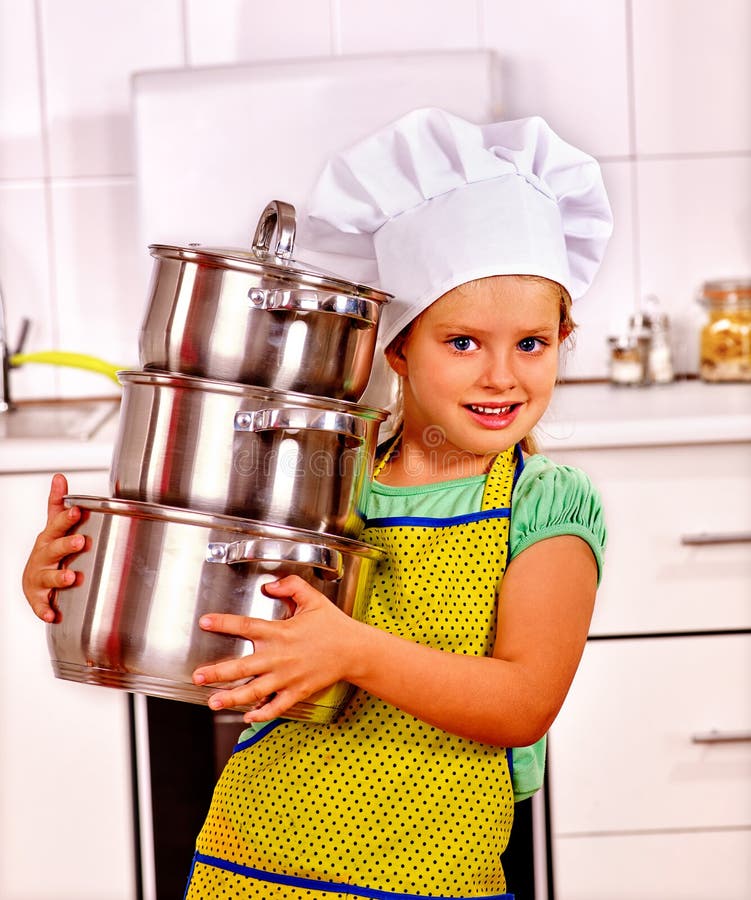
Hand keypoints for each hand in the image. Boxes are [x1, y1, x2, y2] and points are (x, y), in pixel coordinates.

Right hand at [22, 474, 83, 621]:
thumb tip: (59, 477)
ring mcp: (39, 577)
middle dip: (66, 545)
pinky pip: (40, 605)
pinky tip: (53, 614)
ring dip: (59, 577)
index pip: (57, 525)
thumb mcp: (53, 525)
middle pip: (53, 549)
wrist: (33, 579)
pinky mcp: (38, 597)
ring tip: (72, 578)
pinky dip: (45, 610)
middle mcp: (43, 556)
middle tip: (81, 541)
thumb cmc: (49, 549)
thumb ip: (58, 503)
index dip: (66, 518)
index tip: (77, 511)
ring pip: (48, 577)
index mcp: (49, 538)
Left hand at [192, 575, 360, 721]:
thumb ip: (290, 586)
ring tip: (213, 702)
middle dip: (217, 673)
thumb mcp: (313, 598)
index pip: (246, 626)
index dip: (223, 623)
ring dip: (232, 698)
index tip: (205, 623)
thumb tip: (269, 585)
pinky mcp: (297, 691)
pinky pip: (276, 707)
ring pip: (254, 691)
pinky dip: (261, 714)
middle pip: (242, 667)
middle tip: (198, 676)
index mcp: (280, 632)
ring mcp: (287, 677)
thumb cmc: (333, 625)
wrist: (355, 650)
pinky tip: (248, 715)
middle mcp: (279, 657)